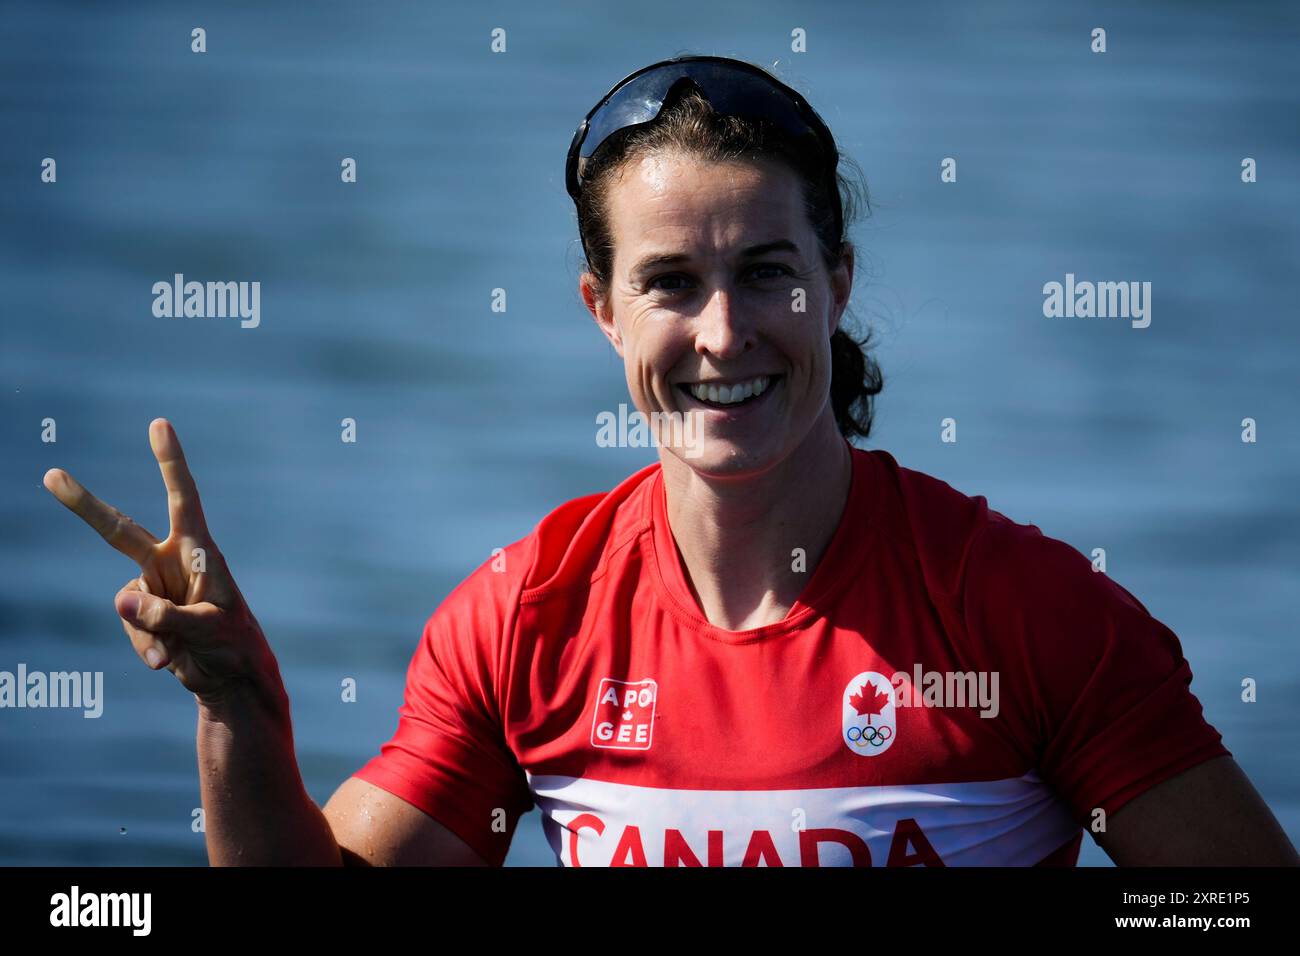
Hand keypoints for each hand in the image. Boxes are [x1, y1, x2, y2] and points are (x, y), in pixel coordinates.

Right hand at [43, 418, 276, 702]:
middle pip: (119, 530)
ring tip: (171, 653)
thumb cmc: (233, 646)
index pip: (183, 499)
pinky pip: (129, 626)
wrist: (230, 679)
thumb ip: (168, 616)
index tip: (159, 424)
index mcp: (199, 552)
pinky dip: (143, 647)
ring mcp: (155, 587)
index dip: (170, 462)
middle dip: (84, 506)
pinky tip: (165, 663)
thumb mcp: (209, 631)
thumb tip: (124, 601)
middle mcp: (171, 562)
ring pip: (125, 603)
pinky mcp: (144, 614)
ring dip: (144, 632)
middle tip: (50, 475)